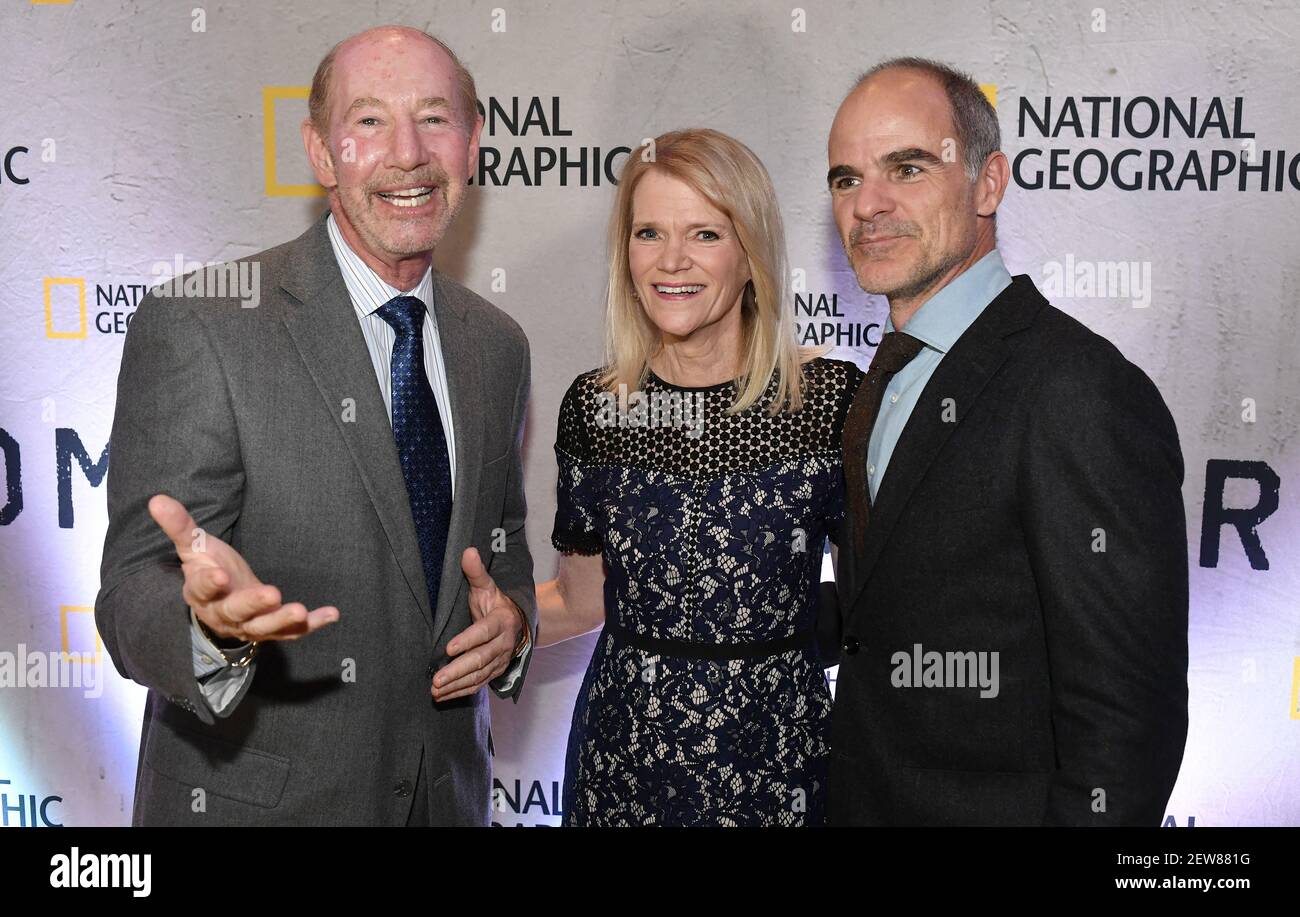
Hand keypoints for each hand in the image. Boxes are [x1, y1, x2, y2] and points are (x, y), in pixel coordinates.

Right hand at [148, 494, 338, 643]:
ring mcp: (249, 625)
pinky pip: (291, 631)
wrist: (221, 601)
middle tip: (271, 594)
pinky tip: (332, 614)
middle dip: (253, 604)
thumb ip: (180, 526)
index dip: (210, 583)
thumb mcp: (195, 547)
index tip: (220, 574)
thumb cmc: (209, 567)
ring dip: (283, 620)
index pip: (203, 589)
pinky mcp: (271, 629)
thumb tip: (157, 499)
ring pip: (264, 626)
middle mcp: (224, 614)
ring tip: (301, 611)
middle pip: (237, 612)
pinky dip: (311, 625)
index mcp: (202, 592)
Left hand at [432, 547, 525, 701]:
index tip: (449, 648)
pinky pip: (479, 684)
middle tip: (437, 679)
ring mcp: (500, 660)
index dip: (468, 640)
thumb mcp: (487, 586)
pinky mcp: (495, 672)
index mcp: (500, 620)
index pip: (484, 632)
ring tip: (436, 689)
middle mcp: (503, 643)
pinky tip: (444, 695)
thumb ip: (476, 572)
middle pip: (480, 659)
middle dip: (458, 670)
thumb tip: (468, 551)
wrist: (518, 623)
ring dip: (457, 684)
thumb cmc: (495, 603)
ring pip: (479, 675)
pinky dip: (461, 691)